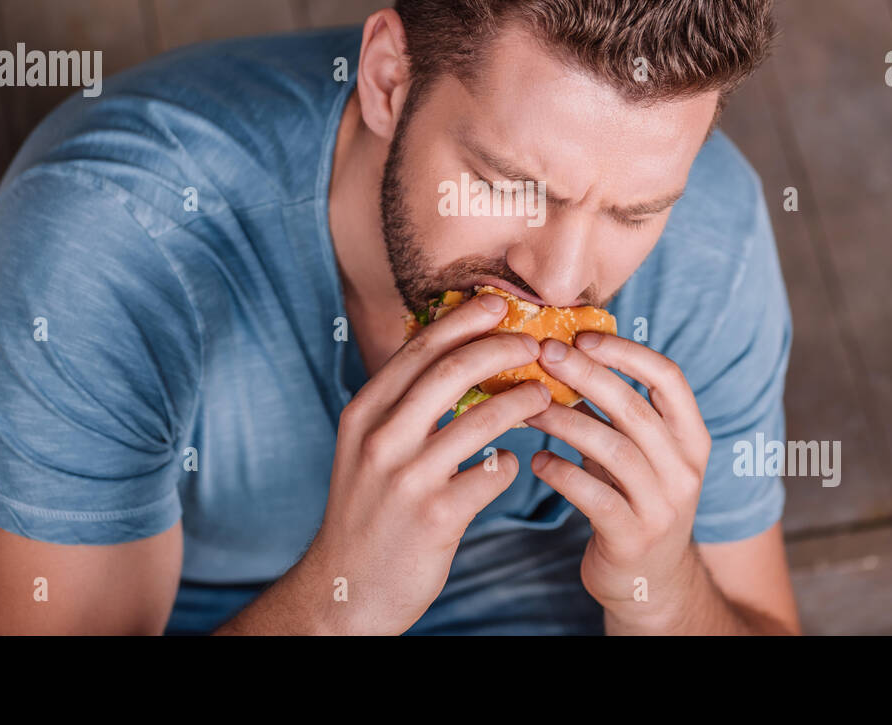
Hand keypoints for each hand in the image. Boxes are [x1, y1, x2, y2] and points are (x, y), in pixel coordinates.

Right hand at [293, 291, 550, 634]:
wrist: (345, 588)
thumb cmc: (367, 509)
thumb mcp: (366, 447)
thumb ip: (401, 405)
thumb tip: (454, 354)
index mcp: (364, 412)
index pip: (420, 349)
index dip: (464, 320)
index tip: (498, 304)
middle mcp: (381, 438)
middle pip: (453, 370)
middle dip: (503, 348)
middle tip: (535, 344)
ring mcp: (408, 477)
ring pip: (482, 418)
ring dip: (523, 401)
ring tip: (545, 396)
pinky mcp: (436, 515)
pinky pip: (492, 473)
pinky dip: (511, 463)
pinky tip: (512, 464)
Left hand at [525, 333, 711, 629]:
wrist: (649, 583)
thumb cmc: (634, 500)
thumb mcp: (639, 453)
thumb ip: (616, 411)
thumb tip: (564, 352)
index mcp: (691, 437)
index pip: (669, 379)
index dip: (626, 352)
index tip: (582, 336)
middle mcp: (684, 469)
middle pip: (635, 408)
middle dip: (586, 375)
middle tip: (544, 354)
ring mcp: (663, 506)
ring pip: (612, 448)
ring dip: (564, 421)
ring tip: (528, 407)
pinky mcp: (633, 538)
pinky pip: (593, 496)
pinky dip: (561, 473)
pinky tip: (536, 461)